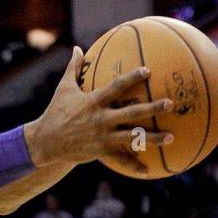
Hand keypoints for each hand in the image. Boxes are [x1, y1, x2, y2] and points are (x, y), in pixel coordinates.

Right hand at [24, 47, 174, 175]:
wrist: (45, 143)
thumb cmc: (55, 112)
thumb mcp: (63, 89)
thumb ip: (73, 68)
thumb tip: (77, 48)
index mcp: (93, 102)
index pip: (116, 87)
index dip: (132, 78)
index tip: (147, 71)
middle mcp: (101, 120)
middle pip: (131, 114)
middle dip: (151, 108)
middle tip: (170, 104)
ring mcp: (102, 137)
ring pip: (132, 137)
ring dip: (153, 137)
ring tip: (172, 136)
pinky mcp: (100, 152)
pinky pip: (120, 159)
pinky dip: (134, 165)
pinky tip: (148, 169)